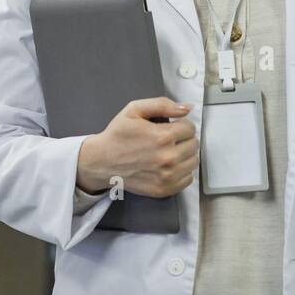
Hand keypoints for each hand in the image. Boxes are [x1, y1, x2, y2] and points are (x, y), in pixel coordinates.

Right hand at [76, 97, 198, 198]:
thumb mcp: (134, 110)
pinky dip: (182, 171)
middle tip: (168, 139)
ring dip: (185, 155)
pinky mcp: (164, 190)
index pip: (190, 128)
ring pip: (193, 161)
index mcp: (162, 137)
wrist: (101, 161)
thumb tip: (187, 108)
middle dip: (184, 139)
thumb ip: (162, 105)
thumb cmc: (118, 134)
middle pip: (194, 144)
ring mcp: (167, 177)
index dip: (180, 125)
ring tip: (169, 152)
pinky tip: (168, 166)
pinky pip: (188, 179)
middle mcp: (168, 158)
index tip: (170, 127)